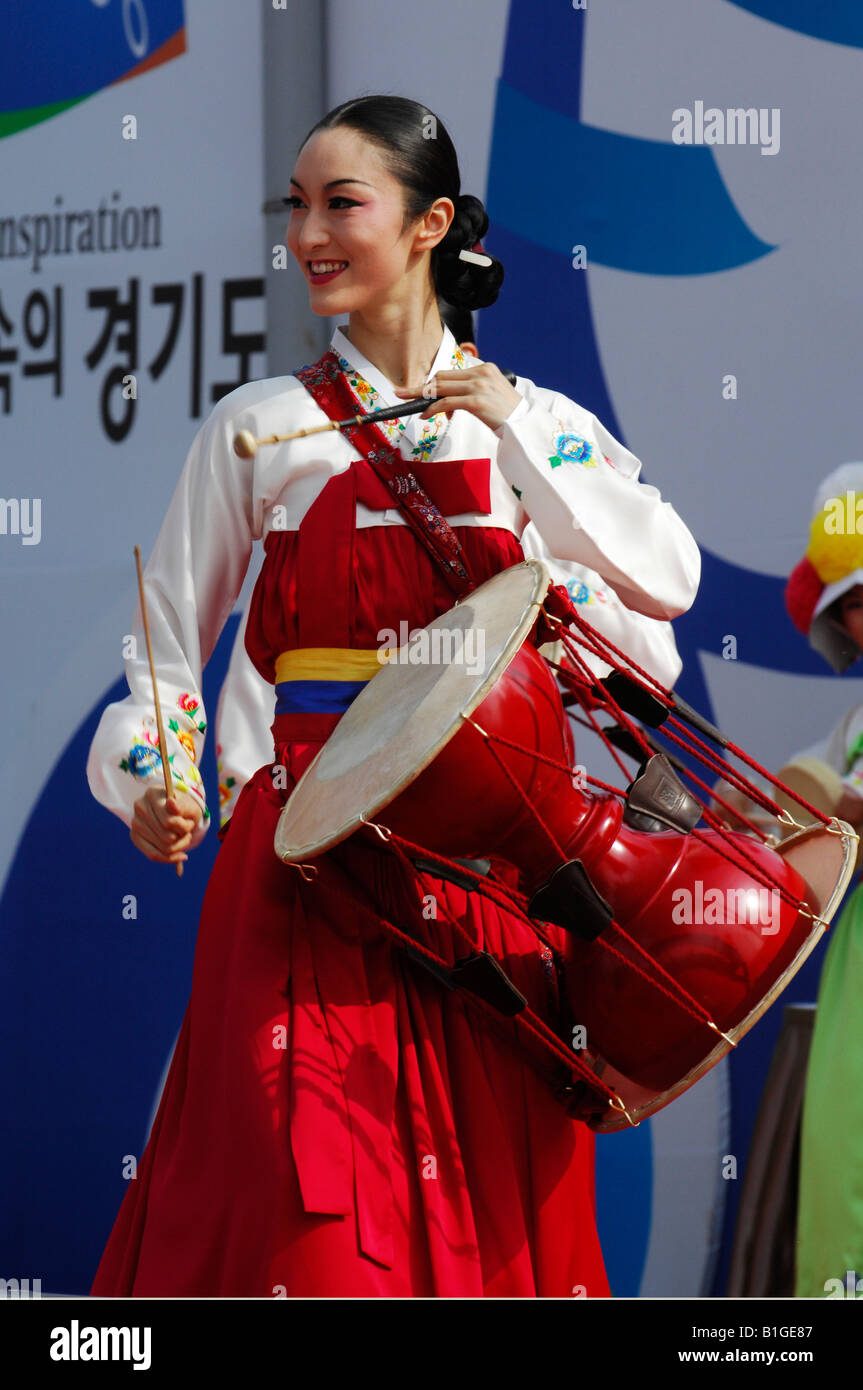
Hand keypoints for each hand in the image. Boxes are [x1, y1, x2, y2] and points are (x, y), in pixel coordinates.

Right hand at [131, 786, 203, 863]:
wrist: (178, 812)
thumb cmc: (185, 808)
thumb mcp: (191, 806)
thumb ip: (183, 806)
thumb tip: (170, 803)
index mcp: (153, 793)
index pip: (169, 822)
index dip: (184, 827)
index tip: (190, 822)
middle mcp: (140, 806)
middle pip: (167, 837)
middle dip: (183, 836)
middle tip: (187, 829)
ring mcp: (135, 822)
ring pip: (163, 848)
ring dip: (179, 846)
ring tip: (182, 836)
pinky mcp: (135, 836)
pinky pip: (153, 855)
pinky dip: (170, 858)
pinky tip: (180, 855)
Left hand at [393, 361, 521, 431]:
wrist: (525, 426)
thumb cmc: (508, 415)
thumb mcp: (491, 396)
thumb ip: (471, 393)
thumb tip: (447, 404)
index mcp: (485, 369)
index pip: (451, 374)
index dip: (433, 383)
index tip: (420, 390)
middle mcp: (481, 373)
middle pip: (442, 377)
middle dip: (421, 387)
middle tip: (403, 393)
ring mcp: (479, 386)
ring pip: (441, 388)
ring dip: (422, 397)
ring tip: (407, 402)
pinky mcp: (476, 401)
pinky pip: (447, 403)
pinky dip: (433, 409)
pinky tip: (425, 415)